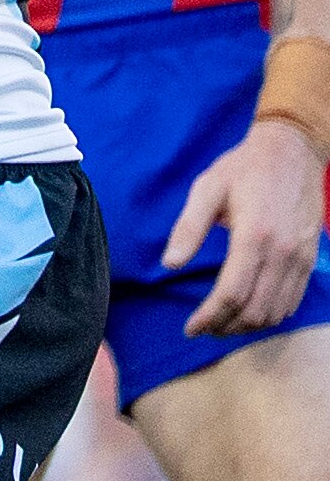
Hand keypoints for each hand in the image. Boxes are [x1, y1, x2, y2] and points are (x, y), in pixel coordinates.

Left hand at [165, 116, 324, 334]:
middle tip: (203, 329)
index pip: (232, 294)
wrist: (292, 151)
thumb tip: (170, 263)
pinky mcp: (310, 257)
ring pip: (277, 310)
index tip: (190, 329)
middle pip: (255, 309)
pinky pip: (294, 299)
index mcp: (255, 235)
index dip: (209, 318)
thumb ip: (188, 228)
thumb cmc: (244, 168)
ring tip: (221, 324)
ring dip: (248, 325)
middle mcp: (283, 252)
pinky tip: (248, 312)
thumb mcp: (207, 189)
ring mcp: (301, 257)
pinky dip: (271, 314)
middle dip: (226, 327)